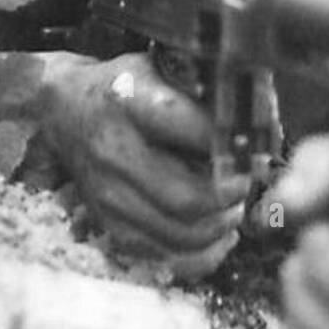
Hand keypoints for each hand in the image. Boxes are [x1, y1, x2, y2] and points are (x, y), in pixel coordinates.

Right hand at [36, 50, 248, 280]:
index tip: (256, 150)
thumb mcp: (161, 70)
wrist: (65, 110)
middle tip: (247, 183)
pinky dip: (204, 253)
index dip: (237, 150)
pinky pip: (167, 258)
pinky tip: (218, 233)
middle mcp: (115, 154)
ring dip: (223, 225)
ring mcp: (109, 196)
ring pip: (183, 234)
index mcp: (132, 105)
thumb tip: (263, 127)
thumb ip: (206, 95)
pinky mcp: (110, 225)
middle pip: (190, 198)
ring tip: (234, 205)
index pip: (197, 135)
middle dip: (233, 196)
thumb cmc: (124, 88)